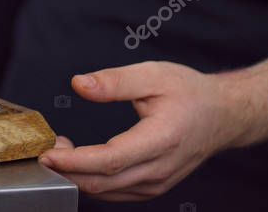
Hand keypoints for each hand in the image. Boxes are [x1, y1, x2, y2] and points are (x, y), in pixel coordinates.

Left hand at [39, 62, 242, 201]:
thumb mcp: (153, 74)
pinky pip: (116, 193)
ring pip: (108, 192)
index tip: (48, 152)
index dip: (75, 160)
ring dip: (77, 176)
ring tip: (59, 148)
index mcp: (161, 140)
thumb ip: (114, 81)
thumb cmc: (189, 93)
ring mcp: (157, 183)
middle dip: (67, 169)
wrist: (222, 115)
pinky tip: (78, 160)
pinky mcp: (153, 187)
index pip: (110, 160)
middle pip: (103, 183)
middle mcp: (160, 169)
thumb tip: (79, 85)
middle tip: (45, 147)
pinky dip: (92, 181)